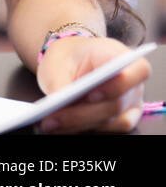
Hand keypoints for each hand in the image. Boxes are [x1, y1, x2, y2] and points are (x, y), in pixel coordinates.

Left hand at [36, 35, 150, 132]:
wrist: (70, 60)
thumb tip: (56, 104)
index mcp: (121, 57)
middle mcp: (133, 83)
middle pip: (115, 104)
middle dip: (82, 114)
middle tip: (52, 118)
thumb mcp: (57, 63)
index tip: (90, 95)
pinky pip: (107, 128)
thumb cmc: (68, 57)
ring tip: (50, 123)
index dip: (117, 85)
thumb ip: (60, 83)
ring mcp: (130, 103)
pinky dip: (82, 128)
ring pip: (112, 121)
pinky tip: (60, 127)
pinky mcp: (121, 118)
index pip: (136, 71)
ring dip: (80, 124)